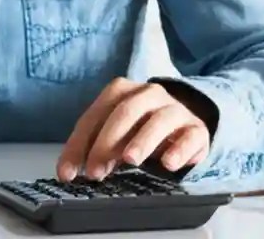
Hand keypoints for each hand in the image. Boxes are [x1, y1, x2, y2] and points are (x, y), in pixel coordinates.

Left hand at [56, 79, 209, 181]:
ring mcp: (175, 109)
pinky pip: (189, 136)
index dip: (79, 144)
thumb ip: (97, 147)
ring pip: (158, 120)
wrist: (185, 124)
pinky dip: (179, 150)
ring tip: (130, 160)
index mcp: (121, 91)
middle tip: (95, 171)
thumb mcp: (116, 135)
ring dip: (142, 141)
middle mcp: (148, 94)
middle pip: (125, 113)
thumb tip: (73, 170)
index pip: (95, 115)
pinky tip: (168, 164)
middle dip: (106, 143)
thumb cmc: (141, 129)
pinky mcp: (196, 128)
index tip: (67, 173)